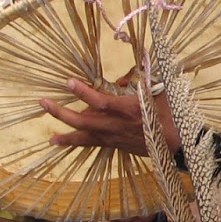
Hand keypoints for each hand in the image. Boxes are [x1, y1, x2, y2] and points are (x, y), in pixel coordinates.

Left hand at [40, 79, 174, 155]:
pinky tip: (61, 141)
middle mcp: (116, 125)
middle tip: (43, 102)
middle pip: (83, 121)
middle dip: (61, 112)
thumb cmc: (169, 114)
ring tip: (50, 136)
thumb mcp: (158, 90)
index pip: (100, 101)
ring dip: (65, 135)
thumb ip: (140, 79)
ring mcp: (113, 137)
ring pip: (84, 137)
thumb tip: (125, 76)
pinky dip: (75, 142)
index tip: (68, 82)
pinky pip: (90, 144)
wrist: (176, 142)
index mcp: (127, 109)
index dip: (83, 92)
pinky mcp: (114, 145)